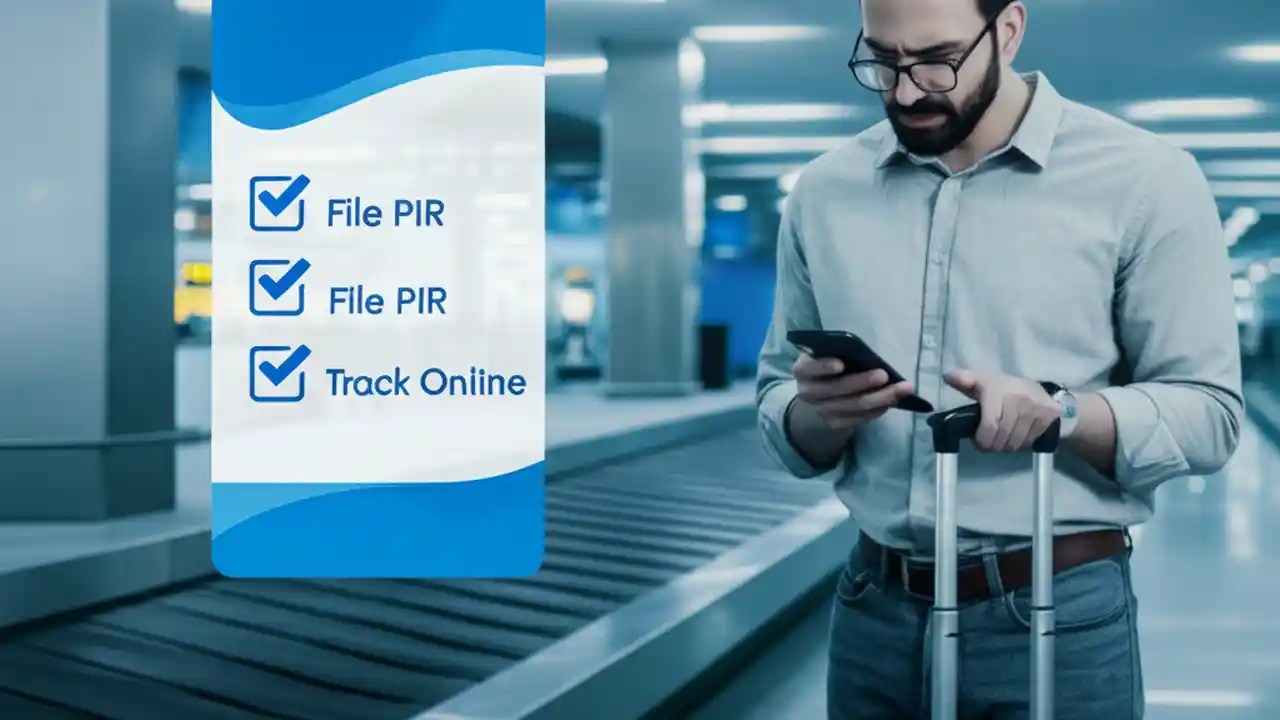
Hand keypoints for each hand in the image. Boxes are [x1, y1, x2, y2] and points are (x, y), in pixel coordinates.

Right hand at [793, 353, 916, 432]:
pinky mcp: (834, 424)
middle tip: (885, 375)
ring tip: (902, 388)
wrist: (820, 394)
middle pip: (837, 388)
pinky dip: (877, 409)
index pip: (809, 367)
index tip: (841, 364)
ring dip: (880, 397)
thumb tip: (866, 356)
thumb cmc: (830, 364)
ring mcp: (820, 410)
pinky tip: (892, 402)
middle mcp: (807, 392)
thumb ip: (840, 352)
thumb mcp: (828, 354)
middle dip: (862, 381)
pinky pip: (859, 419)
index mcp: (803, 369)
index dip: (823, 366)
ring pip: (853, 405)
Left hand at [945, 369, 1059, 451]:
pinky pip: (1031, 441)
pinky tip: (1015, 437)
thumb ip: (964, 380)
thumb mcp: (982, 381)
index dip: (982, 440)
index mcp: (1000, 391)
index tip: (978, 443)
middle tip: (988, 445)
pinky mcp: (1050, 416)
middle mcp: (1021, 399)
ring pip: (1017, 443)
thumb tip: (947, 376)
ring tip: (1001, 441)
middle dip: (992, 446)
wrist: (1036, 388)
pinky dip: (1021, 445)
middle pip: (1003, 437)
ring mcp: (1038, 408)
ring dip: (1006, 447)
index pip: (990, 426)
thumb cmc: (1002, 388)